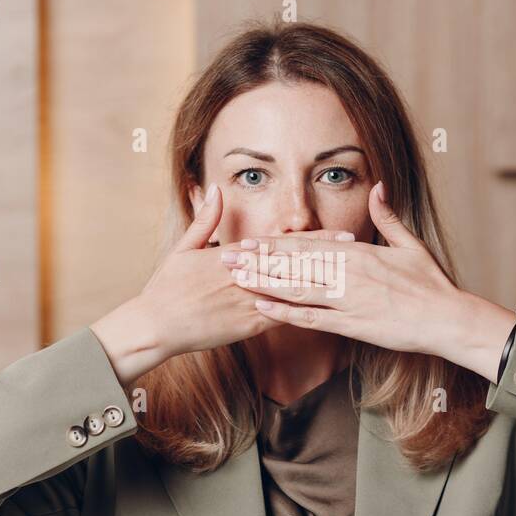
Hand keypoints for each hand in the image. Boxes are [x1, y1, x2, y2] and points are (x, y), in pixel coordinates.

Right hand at [90, 185, 350, 385]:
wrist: (156, 325)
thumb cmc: (166, 288)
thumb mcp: (183, 248)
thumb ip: (204, 220)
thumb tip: (213, 189)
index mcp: (231, 256)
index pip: (279, 245)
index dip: (313, 239)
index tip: (339, 233)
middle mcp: (245, 276)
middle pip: (294, 266)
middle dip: (328, 259)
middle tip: (359, 252)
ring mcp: (248, 302)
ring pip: (293, 292)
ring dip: (323, 285)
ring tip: (352, 280)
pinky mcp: (247, 326)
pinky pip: (282, 318)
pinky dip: (305, 314)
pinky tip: (329, 313)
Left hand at [225, 182, 515, 380]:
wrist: (448, 318)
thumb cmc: (431, 283)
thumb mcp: (410, 245)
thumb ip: (388, 217)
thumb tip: (379, 187)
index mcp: (359, 254)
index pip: (309, 245)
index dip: (277, 244)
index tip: (251, 240)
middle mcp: (349, 274)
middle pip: (295, 265)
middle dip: (259, 262)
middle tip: (227, 258)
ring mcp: (349, 301)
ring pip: (297, 290)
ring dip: (264, 285)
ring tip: (236, 280)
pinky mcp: (353, 326)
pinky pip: (314, 319)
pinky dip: (287, 315)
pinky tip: (264, 311)